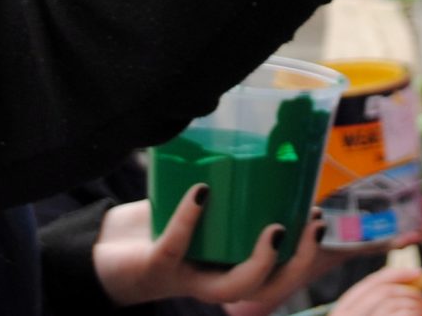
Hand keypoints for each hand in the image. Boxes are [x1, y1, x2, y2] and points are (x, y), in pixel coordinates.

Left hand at [93, 193, 327, 314]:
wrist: (104, 250)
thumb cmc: (156, 226)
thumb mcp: (196, 205)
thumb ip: (222, 183)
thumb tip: (255, 133)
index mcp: (226, 267)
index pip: (276, 276)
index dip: (303, 256)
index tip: (317, 218)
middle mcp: (211, 280)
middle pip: (266, 288)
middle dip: (295, 262)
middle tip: (307, 225)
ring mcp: (185, 278)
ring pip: (231, 288)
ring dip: (259, 262)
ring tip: (273, 227)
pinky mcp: (155, 267)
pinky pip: (176, 246)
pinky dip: (189, 219)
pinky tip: (201, 191)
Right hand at [331, 262, 421, 315]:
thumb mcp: (367, 313)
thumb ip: (381, 302)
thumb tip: (412, 283)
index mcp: (344, 309)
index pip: (372, 282)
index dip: (398, 274)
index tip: (419, 272)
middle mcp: (348, 314)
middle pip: (384, 292)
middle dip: (410, 292)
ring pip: (395, 305)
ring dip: (416, 306)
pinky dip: (414, 315)